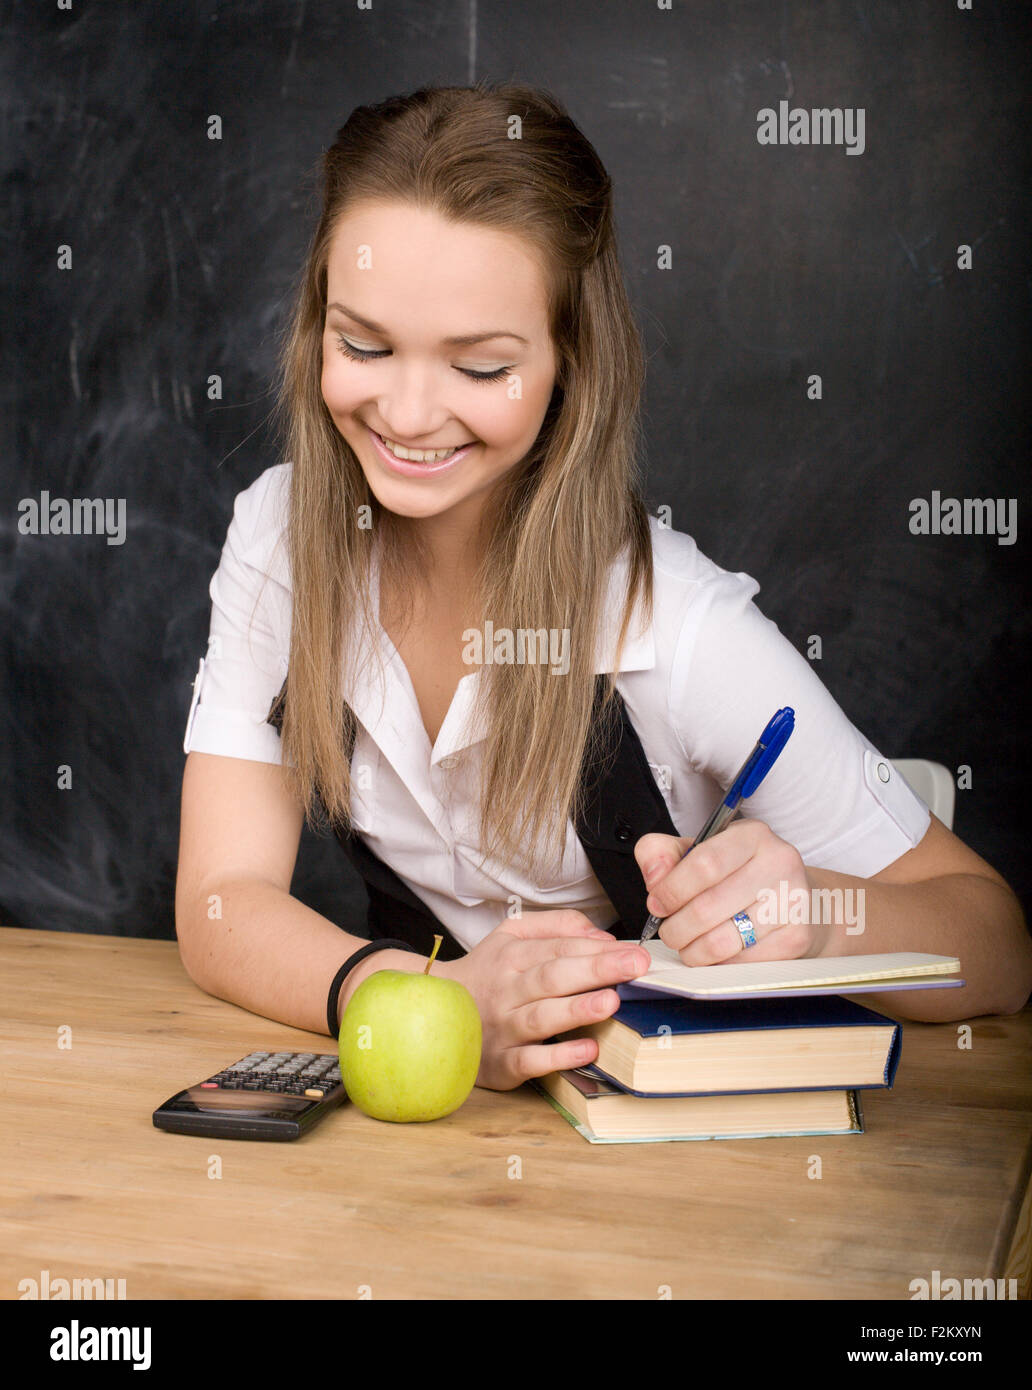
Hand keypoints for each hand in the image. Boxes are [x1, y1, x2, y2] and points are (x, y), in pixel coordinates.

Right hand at [437, 910, 649, 1091]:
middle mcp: (507, 990)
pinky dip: (558, 1057)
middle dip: (595, 969)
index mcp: (512, 956)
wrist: (434, 1013)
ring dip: (577, 1009)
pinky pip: (530, 1061)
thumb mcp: (512, 934)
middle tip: (635, 966)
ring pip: (541, 1017)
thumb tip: (602, 936)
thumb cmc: (488, 972)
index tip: (634, 951)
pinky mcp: (502, 1063)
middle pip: (552, 977)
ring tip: (611, 1002)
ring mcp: (504, 1028)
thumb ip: (557, 927)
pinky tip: (587, 1050)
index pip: (558, 948)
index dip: (596, 949)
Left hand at [634, 819, 819, 963]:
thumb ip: (663, 853)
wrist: (798, 899)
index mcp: (752, 835)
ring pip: (721, 941)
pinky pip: (740, 962)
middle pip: (708, 907)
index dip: (671, 889)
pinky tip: (715, 952)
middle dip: (676, 927)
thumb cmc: (740, 874)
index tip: (656, 904)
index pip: (704, 863)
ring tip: (687, 944)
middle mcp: (779, 863)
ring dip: (692, 950)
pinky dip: (718, 963)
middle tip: (669, 931)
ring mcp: (792, 902)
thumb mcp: (700, 850)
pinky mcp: (796, 937)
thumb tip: (655, 877)